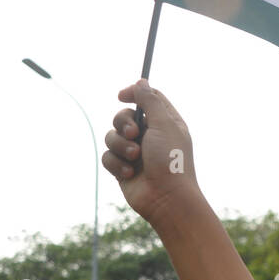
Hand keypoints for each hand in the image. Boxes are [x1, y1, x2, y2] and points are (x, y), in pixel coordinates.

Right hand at [102, 80, 196, 225]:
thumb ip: (151, 101)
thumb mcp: (164, 125)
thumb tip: (141, 81)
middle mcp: (150, 136)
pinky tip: (129, 174)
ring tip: (135, 158)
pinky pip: (107, 156)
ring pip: (111, 136)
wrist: (166, 199)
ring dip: (120, 146)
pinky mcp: (122, 168)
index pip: (147, 99)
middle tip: (135, 134)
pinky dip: (116, 164)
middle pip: (123, 116)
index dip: (133, 94)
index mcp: (165, 123)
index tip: (121, 95)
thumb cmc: (171, 161)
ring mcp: (135, 153)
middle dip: (123, 124)